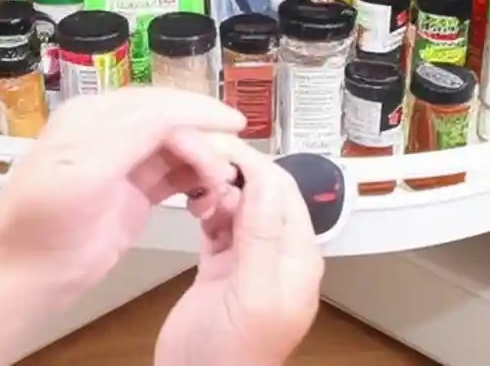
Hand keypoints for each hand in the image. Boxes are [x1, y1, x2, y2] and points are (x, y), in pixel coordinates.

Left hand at [0, 87, 243, 303]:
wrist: (21, 275)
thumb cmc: (42, 221)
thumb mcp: (86, 169)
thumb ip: (132, 134)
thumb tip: (179, 113)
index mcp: (93, 116)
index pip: (158, 103)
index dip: (198, 110)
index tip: (236, 122)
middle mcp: (110, 133)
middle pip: (172, 122)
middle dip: (205, 140)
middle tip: (229, 167)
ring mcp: (122, 165)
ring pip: (176, 149)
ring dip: (203, 162)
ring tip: (221, 185)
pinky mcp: (132, 196)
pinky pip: (173, 177)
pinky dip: (195, 182)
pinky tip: (209, 194)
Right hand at [155, 142, 324, 365]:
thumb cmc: (230, 358)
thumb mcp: (252, 295)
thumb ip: (261, 237)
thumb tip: (267, 181)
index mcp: (297, 258)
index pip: (283, 191)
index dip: (253, 163)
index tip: (220, 145)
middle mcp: (277, 254)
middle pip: (261, 192)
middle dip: (233, 169)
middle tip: (198, 154)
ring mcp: (248, 260)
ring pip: (239, 204)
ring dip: (218, 187)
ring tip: (194, 183)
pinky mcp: (221, 267)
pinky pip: (219, 222)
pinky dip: (207, 208)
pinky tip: (193, 204)